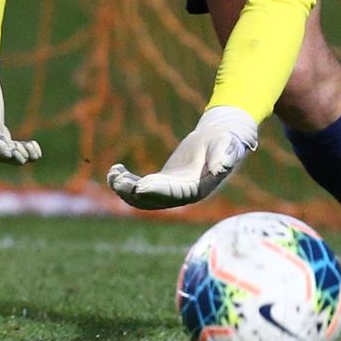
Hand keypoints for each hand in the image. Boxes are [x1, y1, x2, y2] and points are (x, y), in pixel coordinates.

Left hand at [107, 105, 257, 209]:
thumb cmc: (225, 141)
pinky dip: (127, 181)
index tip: (139, 186)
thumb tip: (221, 168)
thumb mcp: (227, 146)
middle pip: (155, 200)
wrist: (221, 140)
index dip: (157, 191)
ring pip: (143, 198)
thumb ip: (225, 157)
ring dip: (126, 189)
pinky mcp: (163, 182)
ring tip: (113, 173)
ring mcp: (171, 190)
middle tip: (117, 180)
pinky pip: (141, 187)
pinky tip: (116, 169)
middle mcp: (183, 194)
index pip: (175, 194)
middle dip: (134, 192)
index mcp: (198, 188)